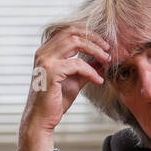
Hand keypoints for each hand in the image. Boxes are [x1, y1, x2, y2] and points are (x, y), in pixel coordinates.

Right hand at [17, 27, 110, 150]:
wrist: (42, 119)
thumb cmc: (55, 101)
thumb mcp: (74, 80)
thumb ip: (86, 68)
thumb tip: (102, 60)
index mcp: (46, 51)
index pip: (68, 31)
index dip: (88, 34)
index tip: (103, 44)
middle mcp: (43, 52)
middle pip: (72, 32)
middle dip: (93, 38)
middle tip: (108, 49)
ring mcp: (45, 61)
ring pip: (75, 42)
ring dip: (95, 50)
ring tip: (106, 60)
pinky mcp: (51, 72)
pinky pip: (77, 64)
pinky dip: (91, 71)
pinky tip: (98, 81)